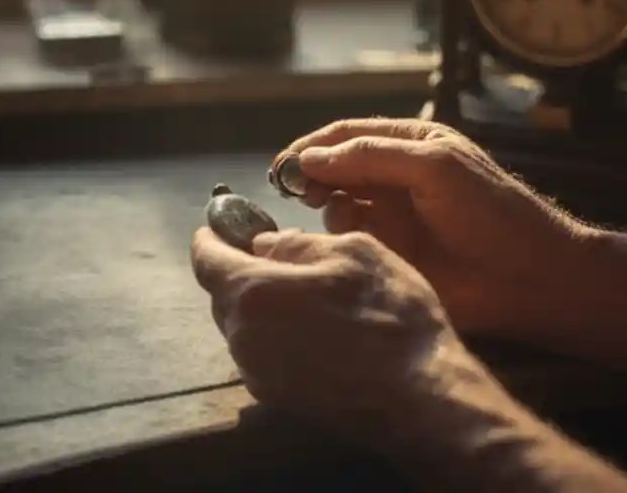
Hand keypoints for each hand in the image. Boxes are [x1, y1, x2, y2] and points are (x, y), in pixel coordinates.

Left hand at [189, 227, 510, 457]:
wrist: (420, 396)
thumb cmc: (390, 315)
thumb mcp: (353, 253)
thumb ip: (297, 244)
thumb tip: (264, 246)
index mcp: (252, 292)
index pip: (205, 259)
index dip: (211, 238)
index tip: (219, 226)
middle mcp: (242, 336)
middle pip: (223, 295)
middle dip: (242, 272)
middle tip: (278, 258)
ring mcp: (256, 373)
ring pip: (243, 327)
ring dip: (262, 307)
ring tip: (305, 296)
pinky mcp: (276, 399)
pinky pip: (261, 354)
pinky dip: (275, 335)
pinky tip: (315, 331)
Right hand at [275, 119, 597, 338]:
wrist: (527, 277)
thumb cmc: (489, 211)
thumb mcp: (433, 166)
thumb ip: (372, 156)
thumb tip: (311, 158)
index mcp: (410, 145)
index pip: (348, 135)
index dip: (314, 146)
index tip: (284, 164)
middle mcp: (395, 178)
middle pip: (336, 169)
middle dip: (314, 177)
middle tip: (301, 191)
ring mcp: (391, 219)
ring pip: (337, 207)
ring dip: (329, 208)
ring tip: (341, 217)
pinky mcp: (389, 256)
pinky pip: (350, 242)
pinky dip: (341, 240)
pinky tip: (351, 243)